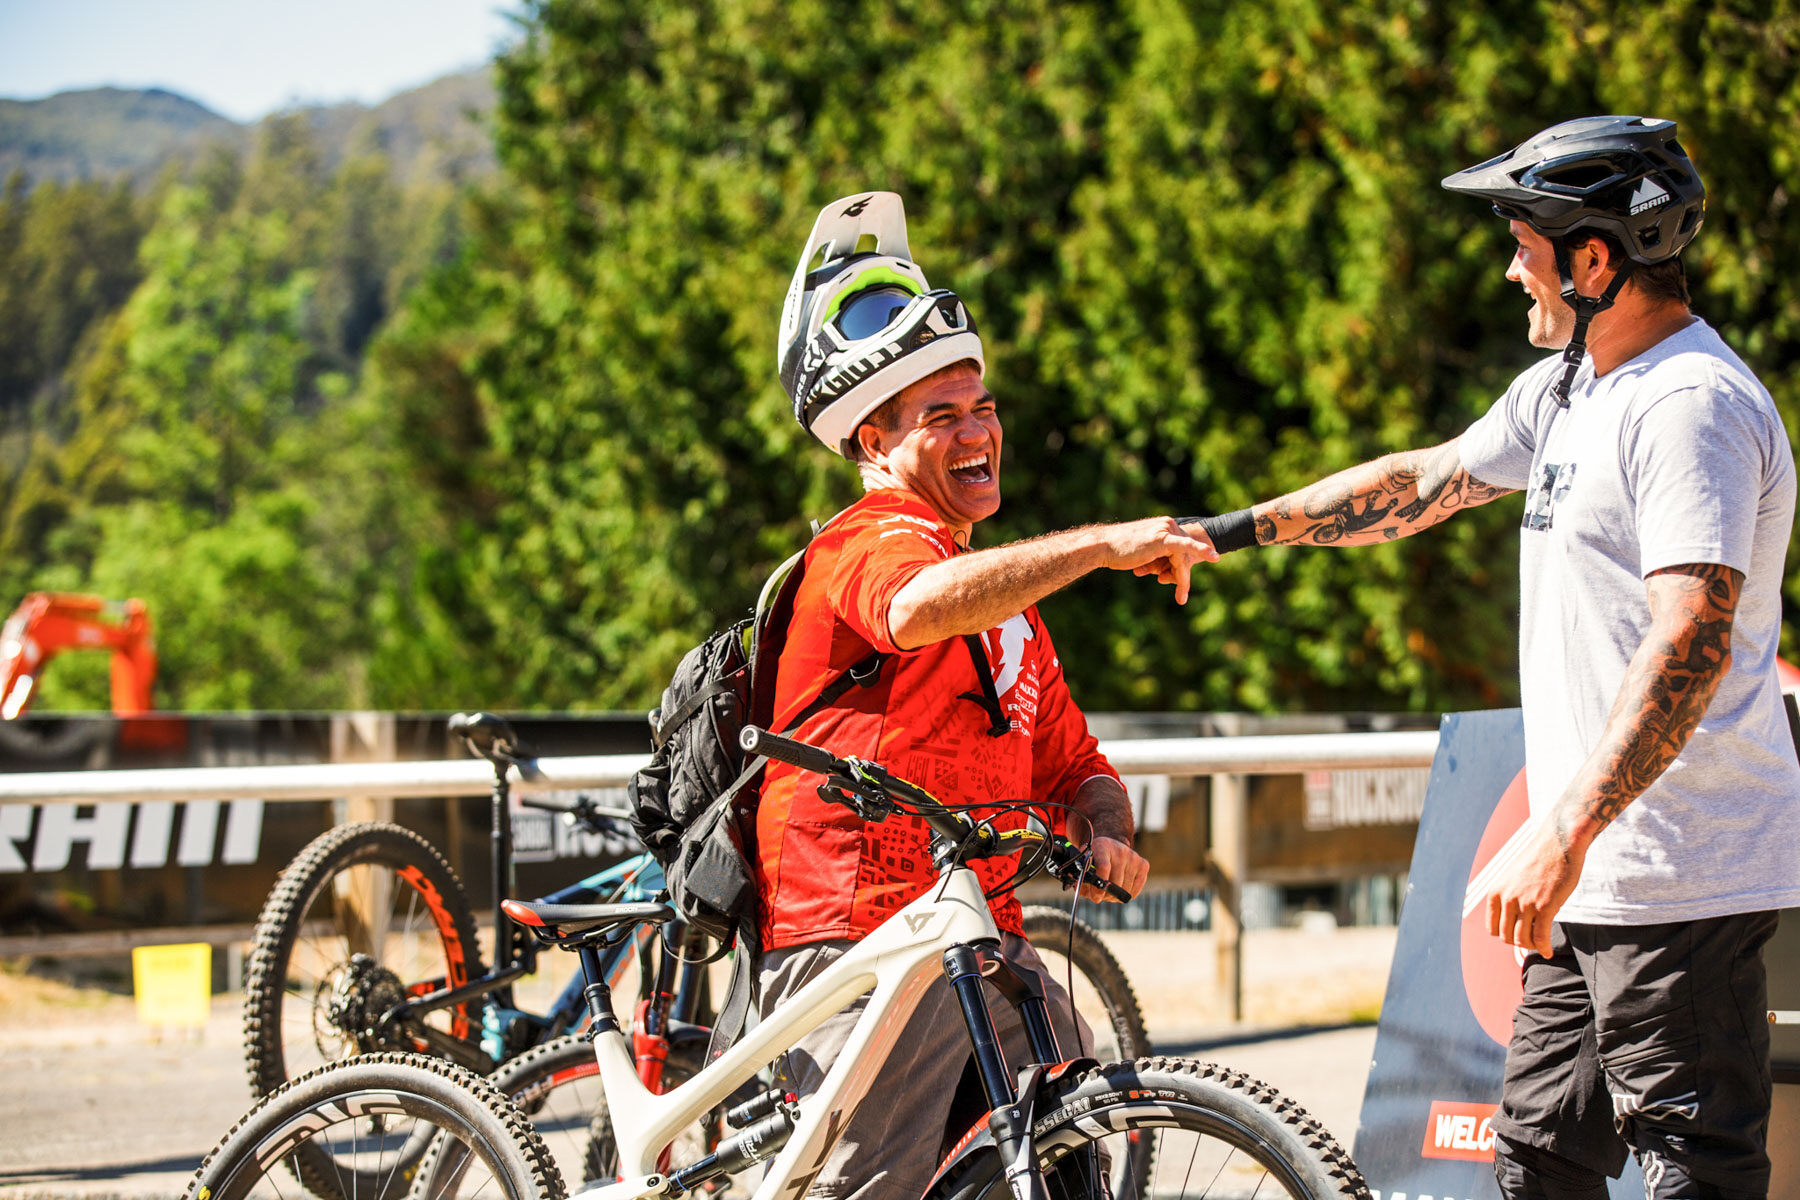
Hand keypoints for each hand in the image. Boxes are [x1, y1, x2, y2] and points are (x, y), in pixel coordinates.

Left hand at [1080, 836, 1148, 902]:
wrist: (1112, 846)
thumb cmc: (1095, 859)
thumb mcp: (1084, 864)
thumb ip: (1080, 878)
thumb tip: (1080, 888)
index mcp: (1102, 846)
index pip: (1104, 867)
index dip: (1099, 886)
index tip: (1096, 897)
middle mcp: (1120, 850)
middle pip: (1116, 881)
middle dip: (1106, 895)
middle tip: (1101, 896)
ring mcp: (1133, 857)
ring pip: (1126, 888)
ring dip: (1116, 896)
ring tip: (1109, 890)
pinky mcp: (1143, 865)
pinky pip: (1135, 890)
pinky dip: (1127, 894)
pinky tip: (1120, 888)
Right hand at [1097, 517, 1216, 604]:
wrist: (1103, 547)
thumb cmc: (1119, 551)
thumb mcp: (1142, 551)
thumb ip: (1157, 554)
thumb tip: (1164, 567)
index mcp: (1165, 525)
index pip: (1182, 548)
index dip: (1178, 568)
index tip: (1173, 582)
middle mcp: (1168, 524)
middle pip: (1184, 555)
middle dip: (1180, 576)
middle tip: (1181, 596)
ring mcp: (1166, 530)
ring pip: (1182, 559)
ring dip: (1181, 579)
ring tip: (1180, 596)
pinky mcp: (1163, 539)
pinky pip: (1185, 546)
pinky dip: (1201, 551)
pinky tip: (1214, 557)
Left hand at [1482, 817, 1584, 957]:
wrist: (1558, 844)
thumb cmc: (1538, 860)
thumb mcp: (1513, 877)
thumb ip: (1509, 895)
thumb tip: (1511, 916)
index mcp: (1496, 892)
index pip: (1492, 927)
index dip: (1504, 934)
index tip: (1516, 935)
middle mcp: (1507, 899)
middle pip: (1507, 936)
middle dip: (1519, 942)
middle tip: (1532, 941)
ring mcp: (1526, 904)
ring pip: (1523, 939)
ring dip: (1532, 946)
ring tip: (1540, 945)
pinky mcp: (1545, 907)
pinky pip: (1540, 937)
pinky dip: (1544, 948)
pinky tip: (1548, 952)